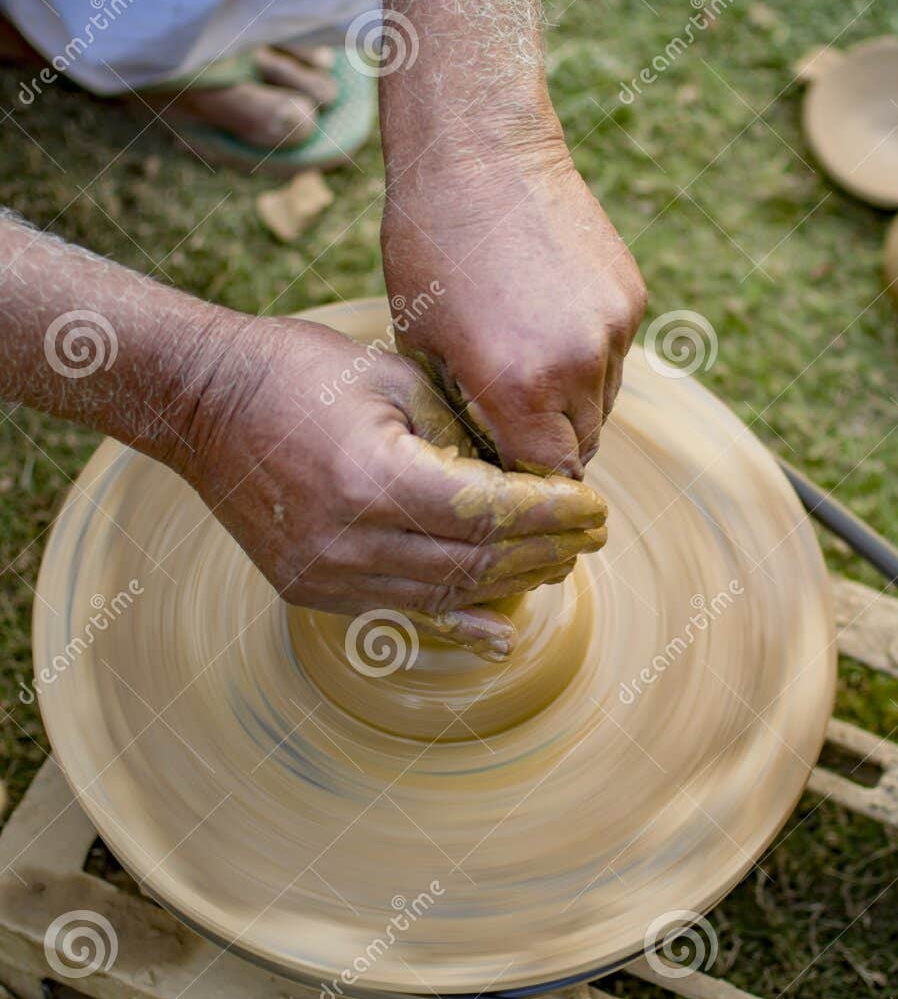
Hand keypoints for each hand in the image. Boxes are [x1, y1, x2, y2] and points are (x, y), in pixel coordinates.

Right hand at [176, 315, 606, 655]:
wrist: (200, 402)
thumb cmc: (300, 371)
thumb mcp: (395, 379)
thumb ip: (462, 433)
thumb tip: (524, 477)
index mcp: (377, 478)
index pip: (492, 513)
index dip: (553, 514)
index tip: (595, 506)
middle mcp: (352, 541)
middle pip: (477, 563)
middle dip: (547, 550)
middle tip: (592, 534)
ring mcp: (327, 574)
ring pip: (445, 595)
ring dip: (511, 581)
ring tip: (559, 562)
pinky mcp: (309, 589)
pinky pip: (400, 610)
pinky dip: (457, 615)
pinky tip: (500, 627)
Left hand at [382, 118, 646, 476]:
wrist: (479, 152)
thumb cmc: (427, 248)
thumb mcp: (423, 343)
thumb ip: (464, 412)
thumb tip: (486, 463)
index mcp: (516, 386)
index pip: (541, 479)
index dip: (520, 486)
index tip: (499, 480)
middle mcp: (576, 365)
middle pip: (580, 449)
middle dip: (546, 450)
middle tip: (507, 431)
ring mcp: (611, 330)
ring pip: (601, 406)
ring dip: (569, 407)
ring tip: (523, 370)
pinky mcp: (631, 298)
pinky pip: (613, 357)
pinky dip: (586, 359)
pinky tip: (545, 324)